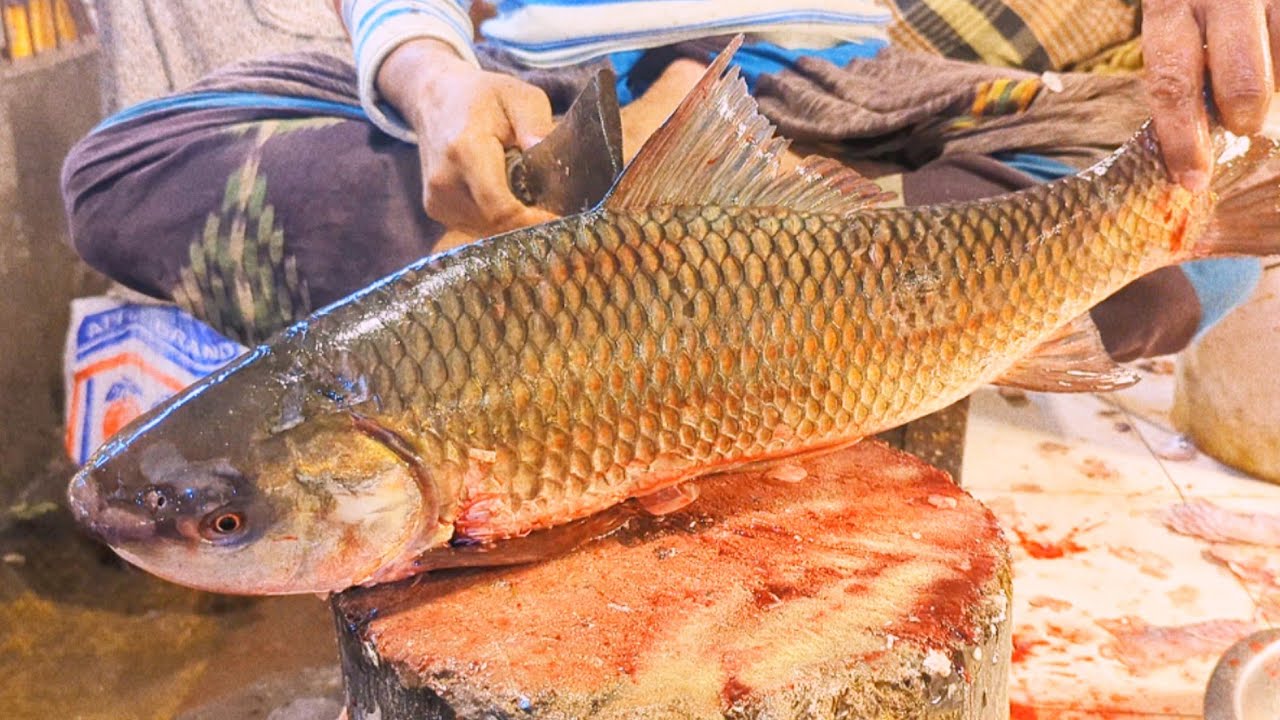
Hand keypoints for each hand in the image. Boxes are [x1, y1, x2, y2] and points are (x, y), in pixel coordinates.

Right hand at [377, 38, 557, 234]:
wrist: (434, 97)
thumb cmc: (483, 96)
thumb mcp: (520, 96)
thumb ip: (536, 125)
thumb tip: (551, 158)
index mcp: (466, 151)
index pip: (499, 208)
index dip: (531, 221)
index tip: (558, 221)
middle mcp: (445, 181)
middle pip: (496, 224)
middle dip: (527, 224)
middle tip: (553, 211)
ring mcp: (436, 198)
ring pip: (486, 231)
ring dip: (512, 224)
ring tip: (528, 199)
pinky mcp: (435, 208)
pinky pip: (474, 228)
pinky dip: (496, 222)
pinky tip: (506, 199)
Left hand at [1143, 0, 1278, 190]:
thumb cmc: (1198, 1)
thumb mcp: (1175, 21)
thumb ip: (1180, 74)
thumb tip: (1192, 155)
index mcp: (1169, 6)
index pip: (1172, 83)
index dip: (1183, 139)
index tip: (1193, 180)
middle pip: (1242, 85)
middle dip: (1244, 118)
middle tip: (1241, 120)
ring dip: (1275, 87)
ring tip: (1259, 69)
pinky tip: (1272, 58)